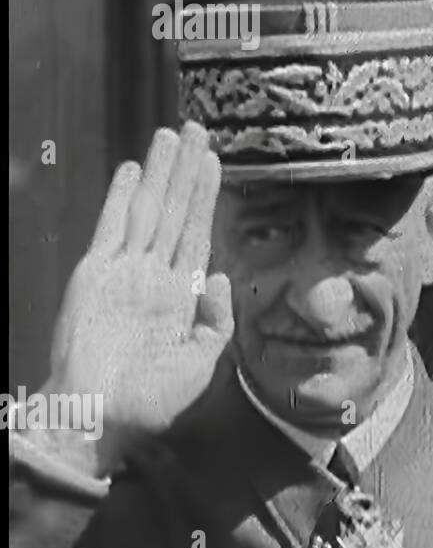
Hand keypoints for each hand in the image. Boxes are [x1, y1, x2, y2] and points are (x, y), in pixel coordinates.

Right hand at [46, 122, 233, 472]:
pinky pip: (113, 228)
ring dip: (160, 172)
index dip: (206, 197)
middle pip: (174, 211)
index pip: (197, 233)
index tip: (216, 161)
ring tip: (172, 134)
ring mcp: (123, 272)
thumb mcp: (203, 363)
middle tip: (199, 128)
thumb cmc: (151, 402)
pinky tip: (133, 169)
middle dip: (186, 171)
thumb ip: (217, 321)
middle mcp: (153, 276)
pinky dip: (122, 197)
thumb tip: (221, 277)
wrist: (100, 419)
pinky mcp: (95, 275)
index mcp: (179, 295)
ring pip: (148, 210)